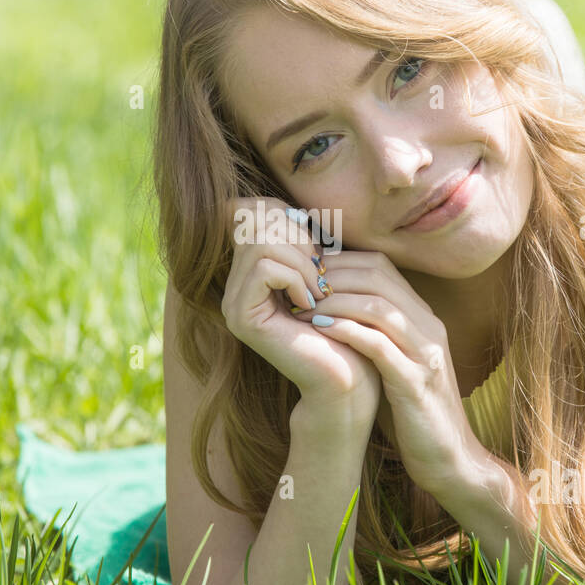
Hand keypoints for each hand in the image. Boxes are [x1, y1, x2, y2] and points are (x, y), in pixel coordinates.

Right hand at [220, 197, 381, 444]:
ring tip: (319, 290)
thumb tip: (284, 206)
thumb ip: (301, 240)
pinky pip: (264, 267)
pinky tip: (311, 303)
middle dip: (298, 238)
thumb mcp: (324, 271)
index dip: (286, 216)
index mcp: (251, 270)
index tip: (317, 250)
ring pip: (260, 242)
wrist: (350, 378)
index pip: (252, 209)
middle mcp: (234, 286)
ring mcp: (234, 303)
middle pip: (255, 219)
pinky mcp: (241, 318)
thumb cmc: (346, 324)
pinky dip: (296, 277)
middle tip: (321, 274)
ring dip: (302, 260)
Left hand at [292, 250, 476, 491]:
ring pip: (379, 306)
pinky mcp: (417, 383)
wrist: (449, 459)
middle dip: (332, 276)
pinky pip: (380, 345)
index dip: (340, 264)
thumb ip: (371, 334)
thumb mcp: (394, 363)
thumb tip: (327, 310)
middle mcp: (429, 329)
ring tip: (301, 305)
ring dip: (335, 301)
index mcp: (423, 319)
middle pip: (379, 277)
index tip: (304, 273)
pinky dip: (347, 331)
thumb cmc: (412, 412)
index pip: (381, 268)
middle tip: (295, 284)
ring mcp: (427, 354)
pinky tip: (319, 329)